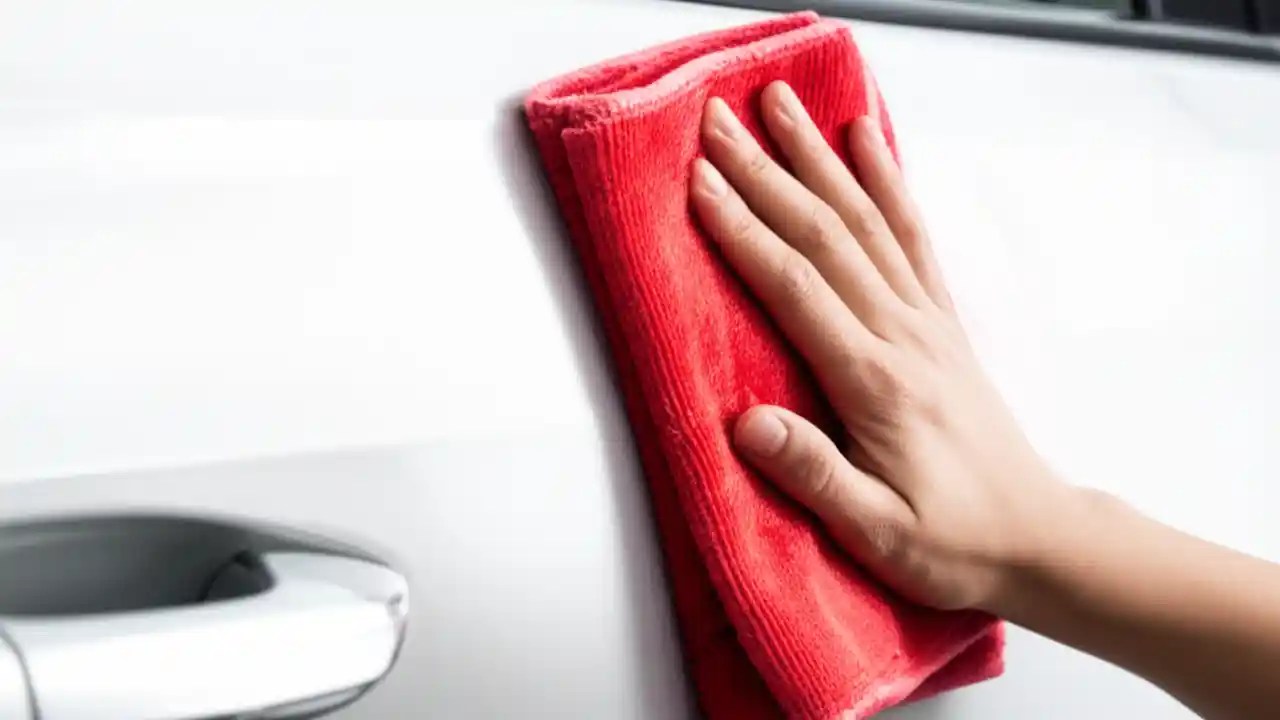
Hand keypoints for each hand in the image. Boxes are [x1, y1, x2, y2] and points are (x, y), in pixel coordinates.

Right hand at [689, 82, 1073, 612]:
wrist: (1039, 538)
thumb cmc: (953, 543)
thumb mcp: (876, 533)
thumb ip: (813, 474)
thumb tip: (746, 424)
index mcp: (875, 381)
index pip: (796, 286)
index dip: (743, 231)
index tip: (700, 181)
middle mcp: (902, 334)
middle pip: (825, 234)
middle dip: (766, 172)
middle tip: (718, 120)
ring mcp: (927, 321)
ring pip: (865, 220)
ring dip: (818, 158)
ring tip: (782, 105)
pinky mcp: (941, 322)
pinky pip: (911, 235)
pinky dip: (887, 182)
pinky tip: (868, 141)